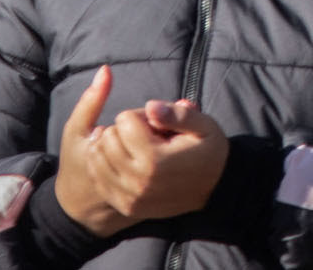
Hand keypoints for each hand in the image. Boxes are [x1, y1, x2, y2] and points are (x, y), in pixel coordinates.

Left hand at [54, 67, 228, 234]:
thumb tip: (150, 107)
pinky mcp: (126, 205)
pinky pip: (99, 178)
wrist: (214, 190)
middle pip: (108, 138)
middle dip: (123, 130)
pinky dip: (105, 165)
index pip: (125, 120)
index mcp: (156, 160)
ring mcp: (130, 196)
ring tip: (132, 148)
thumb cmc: (209, 153)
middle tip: (145, 136)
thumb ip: (178, 115)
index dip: (141, 115)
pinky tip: (121, 161)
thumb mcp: (205, 127)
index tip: (156, 124)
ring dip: (111, 147)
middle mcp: (138, 180)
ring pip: (97, 158)